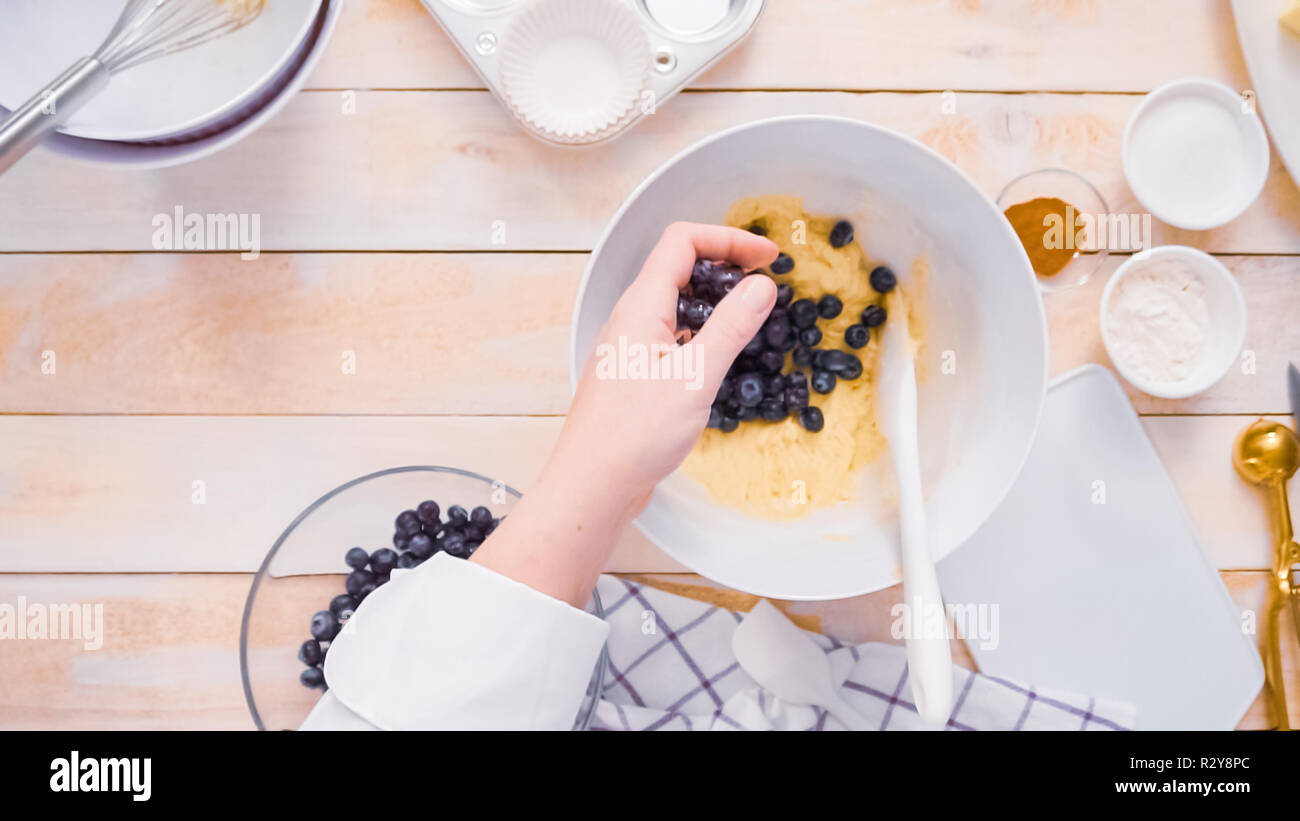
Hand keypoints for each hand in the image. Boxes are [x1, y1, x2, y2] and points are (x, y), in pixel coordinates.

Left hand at [551, 221, 778, 508]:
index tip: (769, 259)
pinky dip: (701, 332)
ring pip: (676, 302)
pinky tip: (720, 356)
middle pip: (680, 266)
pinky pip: (671, 334)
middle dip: (726, 266)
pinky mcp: (635, 372)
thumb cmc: (635, 434)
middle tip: (765, 286)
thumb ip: (731, 328)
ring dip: (715, 301)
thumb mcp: (695, 377)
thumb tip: (762, 287)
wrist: (593, 484)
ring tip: (751, 318)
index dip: (729, 239)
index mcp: (641, 306)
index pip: (683, 241)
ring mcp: (630, 345)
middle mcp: (631, 317)